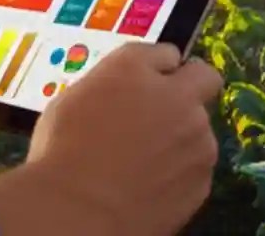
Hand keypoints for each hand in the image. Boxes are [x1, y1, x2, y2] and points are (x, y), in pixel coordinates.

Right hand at [0, 42, 223, 235]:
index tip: (152, 83)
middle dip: (192, 89)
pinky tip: (152, 186)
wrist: (76, 212)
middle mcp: (176, 95)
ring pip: (201, 129)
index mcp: (134, 69)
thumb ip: (111, 88)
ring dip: (183, 138)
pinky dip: (180, 173)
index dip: (161, 68)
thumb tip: (125, 91)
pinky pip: (196, 168)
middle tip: (167, 111)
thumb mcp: (72, 102)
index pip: (166, 53)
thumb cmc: (60, 155)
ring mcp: (197, 138)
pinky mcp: (202, 178)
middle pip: (204, 80)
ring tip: (147, 162)